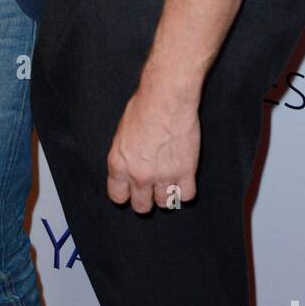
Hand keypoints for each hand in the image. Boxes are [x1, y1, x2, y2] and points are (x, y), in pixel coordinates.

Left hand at [107, 84, 199, 212]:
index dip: (125, 195)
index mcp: (119, 164)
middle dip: (146, 199)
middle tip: (151, 188)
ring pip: (165, 204)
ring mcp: (163, 176)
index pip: (118, 196)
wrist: (166, 99)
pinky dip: (185, 190)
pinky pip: (186, 195)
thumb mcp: (122, 133)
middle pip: (141, 206)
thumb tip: (129, 164)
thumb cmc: (143, 107)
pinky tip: (183, 179)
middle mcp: (139, 175)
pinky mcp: (185, 172)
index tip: (131, 191)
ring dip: (166, 195)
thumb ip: (125, 155)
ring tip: (168, 182)